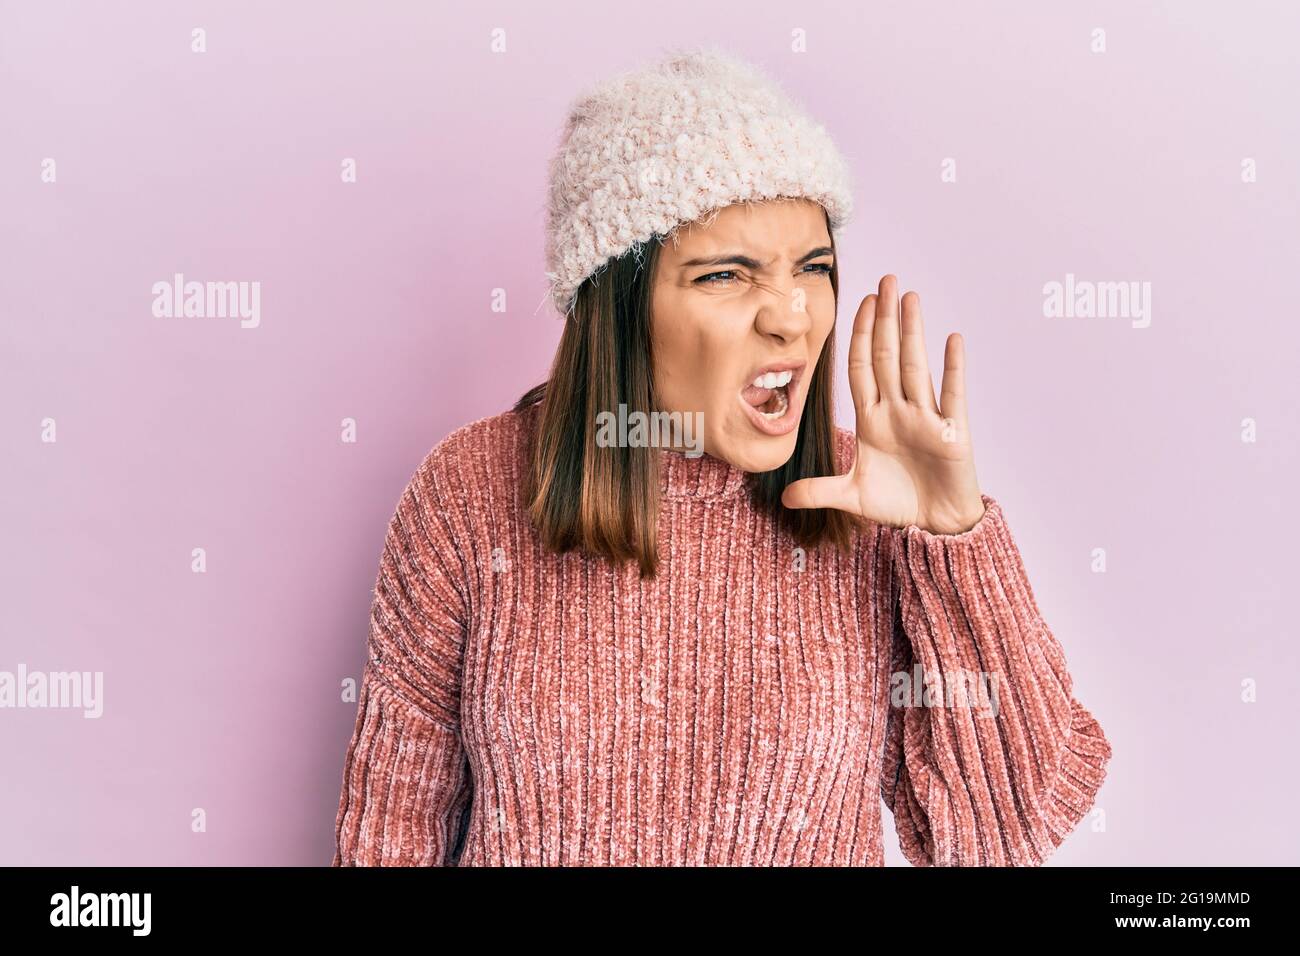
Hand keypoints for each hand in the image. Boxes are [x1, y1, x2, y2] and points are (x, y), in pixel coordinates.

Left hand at [782, 274, 984, 534]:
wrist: (935, 525)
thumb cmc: (898, 504)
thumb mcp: (853, 497)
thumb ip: (821, 491)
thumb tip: (785, 499)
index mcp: (872, 419)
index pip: (862, 369)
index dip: (859, 337)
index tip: (860, 304)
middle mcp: (897, 411)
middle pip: (887, 357)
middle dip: (884, 319)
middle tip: (885, 281)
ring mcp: (925, 418)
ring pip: (915, 366)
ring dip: (912, 332)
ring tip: (909, 297)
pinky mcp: (951, 432)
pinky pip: (952, 395)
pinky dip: (953, 368)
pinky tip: (952, 339)